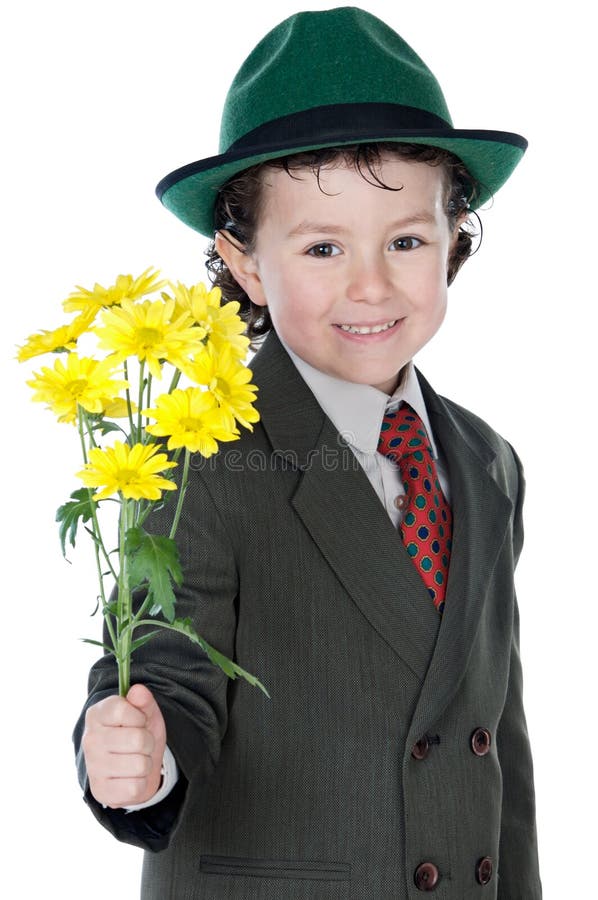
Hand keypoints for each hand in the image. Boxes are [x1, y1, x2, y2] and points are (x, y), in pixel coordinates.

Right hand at [82, 683, 166, 808]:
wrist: (134, 768)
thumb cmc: (138, 734)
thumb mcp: (145, 714)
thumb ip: (143, 700)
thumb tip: (138, 690)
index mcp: (97, 715)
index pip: (122, 710)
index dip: (139, 717)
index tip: (138, 721)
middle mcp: (90, 740)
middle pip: (138, 739)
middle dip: (148, 742)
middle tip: (140, 744)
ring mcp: (93, 767)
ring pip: (140, 764)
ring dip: (146, 763)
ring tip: (136, 760)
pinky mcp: (100, 791)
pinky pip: (135, 787)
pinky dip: (140, 783)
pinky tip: (131, 778)